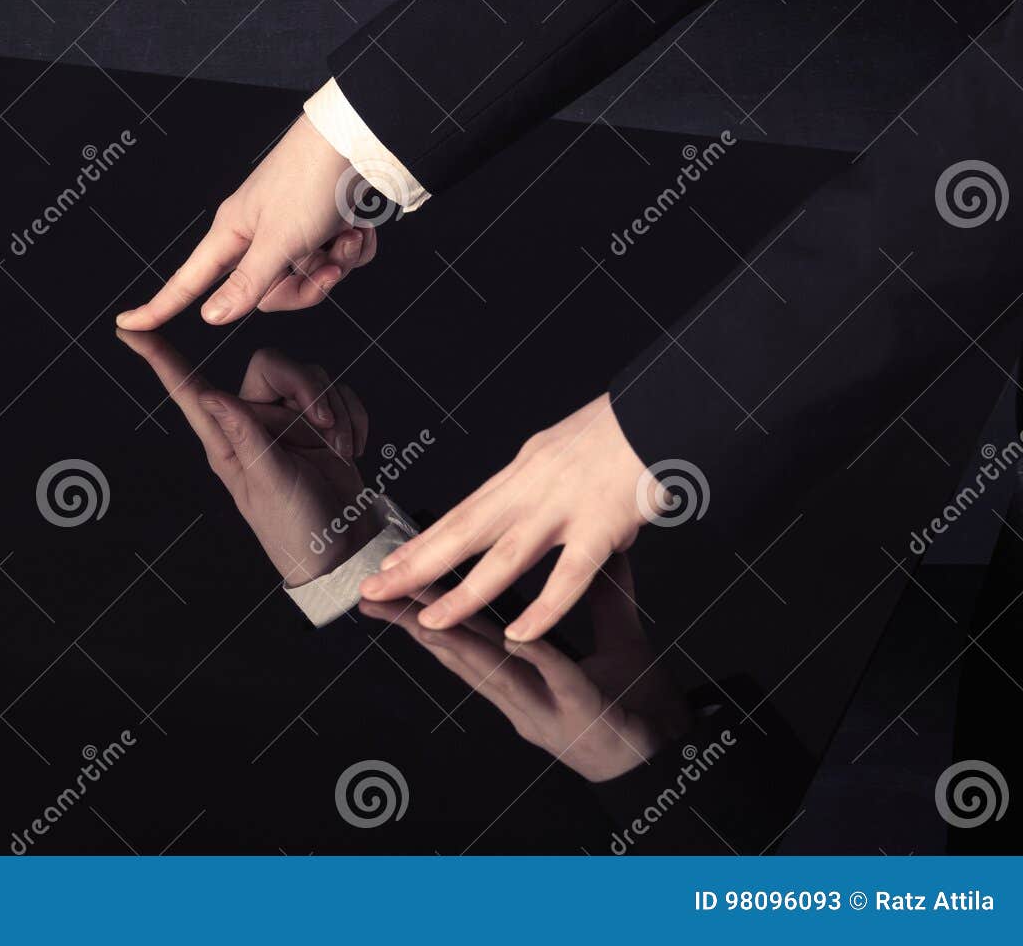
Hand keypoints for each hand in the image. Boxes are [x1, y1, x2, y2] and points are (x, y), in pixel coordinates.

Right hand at [115, 115, 377, 329]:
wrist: (359, 141)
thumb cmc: (311, 177)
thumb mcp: (279, 239)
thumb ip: (246, 283)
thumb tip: (211, 316)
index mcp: (233, 233)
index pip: (188, 280)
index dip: (160, 304)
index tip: (129, 322)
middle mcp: (259, 234)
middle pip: (269, 294)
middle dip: (307, 286)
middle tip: (328, 266)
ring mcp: (292, 232)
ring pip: (307, 279)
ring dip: (337, 264)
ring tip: (347, 237)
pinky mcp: (322, 227)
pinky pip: (336, 261)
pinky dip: (353, 250)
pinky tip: (359, 229)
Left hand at [119, 329, 380, 582]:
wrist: (345, 547)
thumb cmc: (296, 528)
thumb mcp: (269, 484)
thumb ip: (246, 437)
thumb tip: (212, 397)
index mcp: (227, 440)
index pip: (189, 391)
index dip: (159, 359)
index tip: (126, 329)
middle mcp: (255, 423)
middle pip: (271, 365)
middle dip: (306, 386)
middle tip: (325, 422)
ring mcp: (289, 422)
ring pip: (310, 376)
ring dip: (335, 409)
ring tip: (339, 450)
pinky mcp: (321, 424)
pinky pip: (338, 392)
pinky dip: (352, 417)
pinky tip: (350, 450)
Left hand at [360, 393, 663, 640]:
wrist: (666, 407)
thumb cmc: (625, 428)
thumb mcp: (565, 450)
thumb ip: (543, 484)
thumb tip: (523, 505)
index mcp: (523, 469)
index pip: (462, 511)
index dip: (423, 541)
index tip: (388, 563)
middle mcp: (534, 486)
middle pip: (464, 531)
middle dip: (417, 564)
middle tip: (375, 589)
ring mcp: (566, 506)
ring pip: (504, 557)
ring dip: (464, 592)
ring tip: (429, 619)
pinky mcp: (603, 525)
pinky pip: (568, 576)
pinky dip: (543, 608)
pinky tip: (518, 634)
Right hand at [360, 556, 688, 780]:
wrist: (673, 762)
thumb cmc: (641, 706)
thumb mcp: (618, 642)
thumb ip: (603, 594)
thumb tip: (593, 545)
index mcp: (522, 684)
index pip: (465, 641)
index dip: (424, 615)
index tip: (391, 586)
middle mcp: (524, 702)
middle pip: (462, 657)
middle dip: (415, 625)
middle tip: (377, 599)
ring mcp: (551, 712)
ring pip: (493, 672)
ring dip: (456, 642)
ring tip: (421, 616)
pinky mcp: (586, 716)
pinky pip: (557, 683)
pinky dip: (534, 660)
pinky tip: (515, 640)